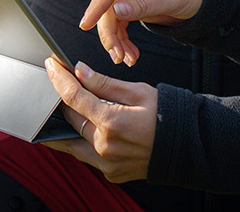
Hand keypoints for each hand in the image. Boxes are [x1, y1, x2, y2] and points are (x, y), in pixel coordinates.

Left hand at [44, 58, 156, 182]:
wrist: (188, 146)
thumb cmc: (167, 115)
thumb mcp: (138, 92)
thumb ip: (104, 83)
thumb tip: (80, 71)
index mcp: (112, 122)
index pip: (73, 97)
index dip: (59, 79)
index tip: (51, 66)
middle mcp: (105, 146)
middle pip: (71, 119)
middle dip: (63, 100)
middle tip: (63, 85)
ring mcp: (106, 163)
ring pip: (73, 144)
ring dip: (66, 126)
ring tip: (64, 110)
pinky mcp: (110, 173)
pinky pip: (87, 156)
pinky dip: (83, 142)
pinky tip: (87, 129)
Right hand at [80, 0, 203, 65]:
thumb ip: (143, 6)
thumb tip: (115, 11)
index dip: (97, 6)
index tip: (86, 24)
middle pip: (108, 5)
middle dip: (109, 33)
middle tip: (116, 55)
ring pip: (111, 17)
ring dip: (116, 40)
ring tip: (125, 59)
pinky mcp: (130, 2)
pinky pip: (119, 22)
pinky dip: (122, 39)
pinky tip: (129, 53)